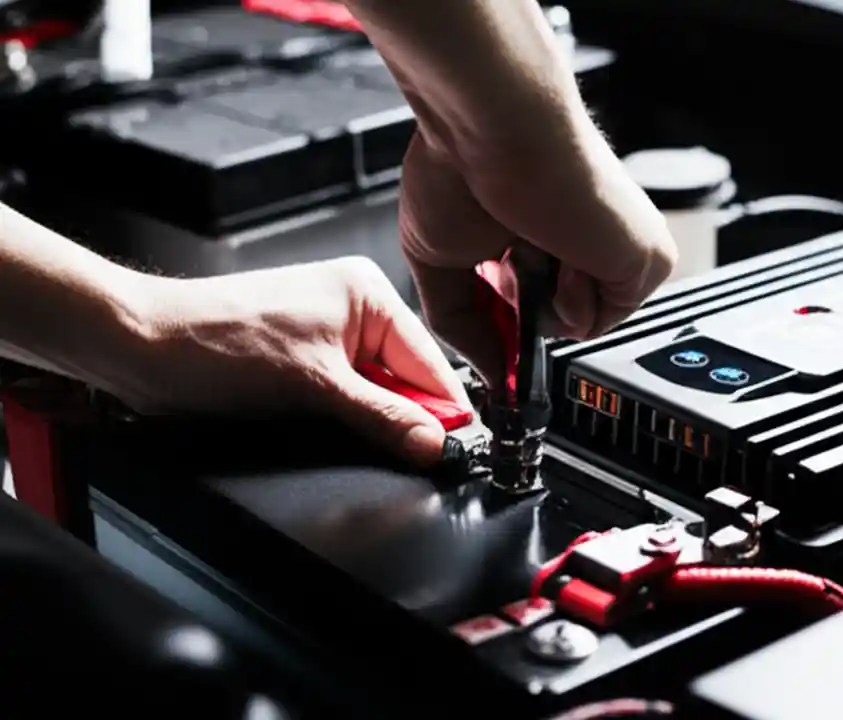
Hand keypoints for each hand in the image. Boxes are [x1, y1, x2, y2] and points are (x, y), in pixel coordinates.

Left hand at [108, 257, 469, 466]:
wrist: (142, 349)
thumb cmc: (216, 343)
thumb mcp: (315, 386)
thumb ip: (384, 417)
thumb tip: (435, 442)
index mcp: (367, 292)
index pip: (429, 359)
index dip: (447, 408)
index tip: (463, 448)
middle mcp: (353, 309)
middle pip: (408, 378)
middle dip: (411, 418)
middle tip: (427, 458)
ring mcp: (328, 338)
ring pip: (379, 393)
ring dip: (380, 422)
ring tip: (389, 448)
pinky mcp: (305, 365)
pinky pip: (350, 398)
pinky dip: (354, 421)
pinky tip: (355, 438)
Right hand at [342, 0, 677, 385]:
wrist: (494, 130)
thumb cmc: (459, 168)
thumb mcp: (440, 264)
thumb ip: (463, 328)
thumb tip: (488, 373)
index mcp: (547, 232)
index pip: (538, 303)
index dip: (507, 316)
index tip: (489, 320)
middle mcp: (588, 239)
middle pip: (558, 318)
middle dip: (521, 304)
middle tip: (505, 254)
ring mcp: (622, 249)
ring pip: (581, 323)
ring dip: (544, 297)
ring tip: (533, 242)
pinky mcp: (648, 259)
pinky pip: (604, 321)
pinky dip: (572, 299)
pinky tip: (561, 248)